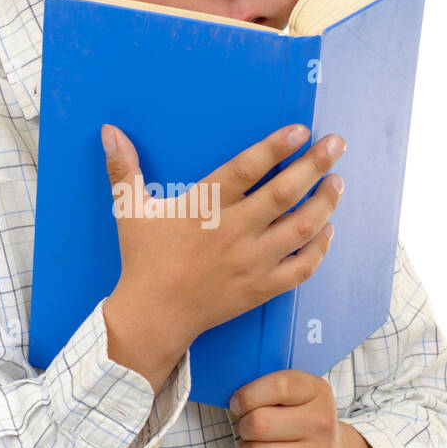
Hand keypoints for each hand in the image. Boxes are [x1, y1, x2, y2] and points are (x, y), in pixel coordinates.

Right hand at [101, 122, 345, 349]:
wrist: (153, 317)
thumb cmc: (144, 261)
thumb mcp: (130, 212)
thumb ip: (124, 169)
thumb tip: (109, 131)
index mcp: (205, 208)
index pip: (247, 168)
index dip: (276, 147)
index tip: (300, 130)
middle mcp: (234, 232)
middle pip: (284, 192)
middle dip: (315, 164)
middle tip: (336, 144)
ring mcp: (252, 262)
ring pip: (301, 227)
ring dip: (325, 202)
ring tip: (337, 182)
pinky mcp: (262, 288)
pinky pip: (302, 267)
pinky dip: (320, 247)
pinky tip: (327, 229)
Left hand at [229, 369, 344, 447]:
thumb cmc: (300, 424)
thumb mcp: (293, 395)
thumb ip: (266, 390)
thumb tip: (236, 403)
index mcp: (317, 392)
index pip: (278, 386)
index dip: (247, 395)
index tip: (239, 404)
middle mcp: (323, 424)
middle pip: (258, 423)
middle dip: (244, 427)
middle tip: (251, 430)